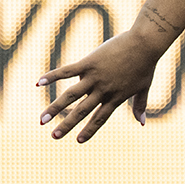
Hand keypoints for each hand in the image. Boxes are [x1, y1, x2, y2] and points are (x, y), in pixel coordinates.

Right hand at [37, 31, 160, 142]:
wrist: (145, 43)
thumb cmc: (146, 64)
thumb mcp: (144, 87)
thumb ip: (140, 105)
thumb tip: (142, 123)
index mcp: (115, 97)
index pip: (100, 118)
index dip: (90, 130)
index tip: (79, 141)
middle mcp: (103, 90)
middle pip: (81, 111)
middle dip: (66, 125)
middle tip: (53, 136)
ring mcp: (94, 77)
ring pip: (70, 96)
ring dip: (54, 108)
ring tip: (41, 120)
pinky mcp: (89, 62)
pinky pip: (67, 71)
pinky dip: (52, 76)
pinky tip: (38, 83)